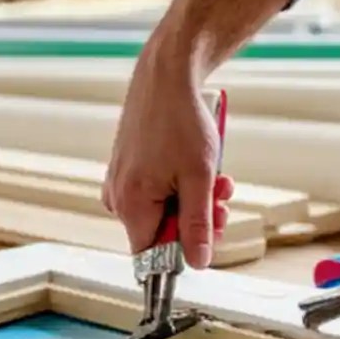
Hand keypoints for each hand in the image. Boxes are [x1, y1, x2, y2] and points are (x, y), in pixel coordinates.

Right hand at [101, 44, 233, 268]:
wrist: (167, 76)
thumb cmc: (181, 120)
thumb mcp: (198, 178)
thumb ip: (197, 225)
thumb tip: (197, 262)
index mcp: (130, 204)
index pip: (151, 256)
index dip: (182, 252)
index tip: (207, 236)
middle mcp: (118, 196)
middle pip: (161, 232)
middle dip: (196, 220)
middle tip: (221, 201)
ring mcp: (120, 181)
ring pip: (163, 210)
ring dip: (194, 200)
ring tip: (217, 178)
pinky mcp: (127, 167)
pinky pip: (156, 192)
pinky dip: (180, 185)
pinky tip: (198, 168)